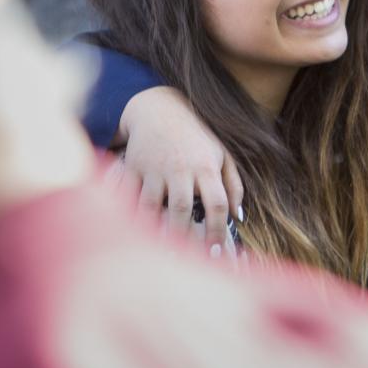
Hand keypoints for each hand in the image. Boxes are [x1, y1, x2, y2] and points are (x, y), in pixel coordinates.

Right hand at [111, 86, 243, 252]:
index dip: (218, 230)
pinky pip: (129, 197)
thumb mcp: (221, 154)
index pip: (216, 203)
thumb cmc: (195, 136)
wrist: (159, 109)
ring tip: (162, 249)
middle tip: (187, 258)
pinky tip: (136, 230)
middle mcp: (180, 168)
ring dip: (156, 230)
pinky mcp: (133, 167)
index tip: (217, 250)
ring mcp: (154, 168)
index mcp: (205, 166)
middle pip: (181, 208)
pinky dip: (131, 214)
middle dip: (184, 237)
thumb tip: (238, 216)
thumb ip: (234, 184)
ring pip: (152, 206)